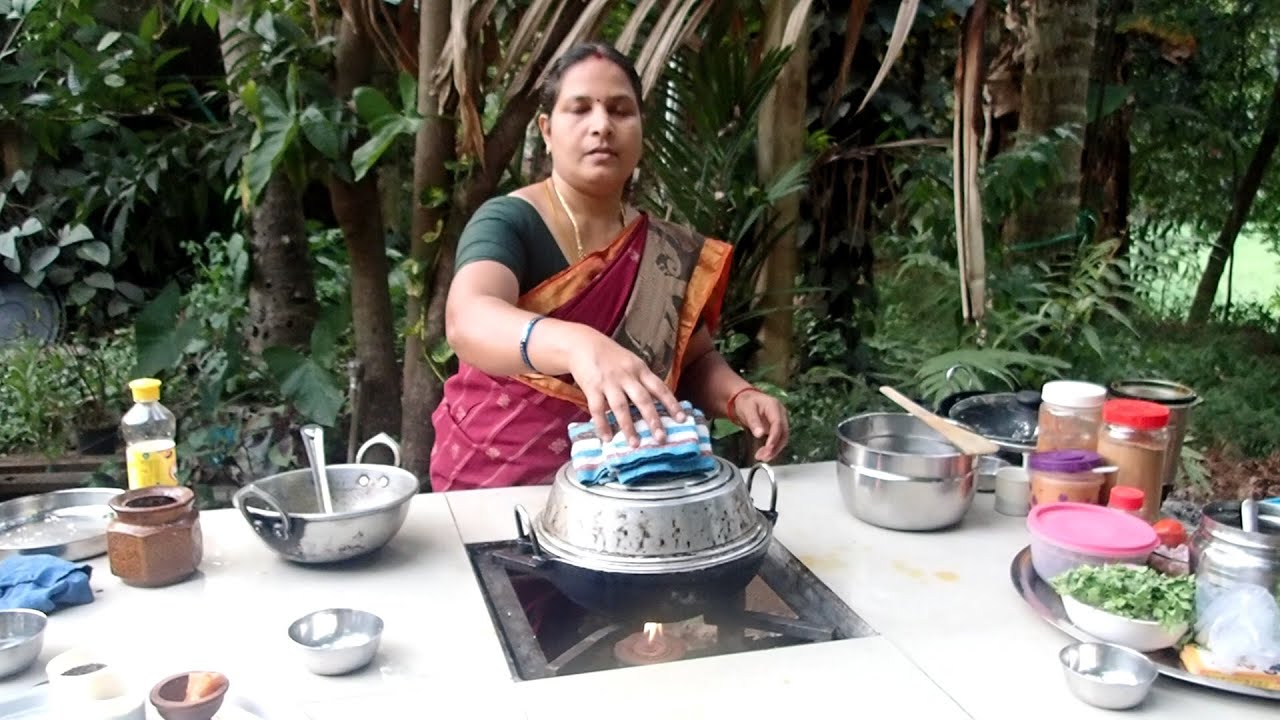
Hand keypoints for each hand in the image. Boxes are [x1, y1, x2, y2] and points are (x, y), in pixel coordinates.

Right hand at [566, 327, 685, 446]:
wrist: (583, 344)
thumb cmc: (612, 357)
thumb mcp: (632, 362)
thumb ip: (643, 380)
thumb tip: (659, 402)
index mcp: (640, 369)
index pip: (659, 388)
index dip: (671, 403)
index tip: (682, 419)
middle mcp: (627, 376)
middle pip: (643, 399)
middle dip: (653, 420)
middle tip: (661, 438)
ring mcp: (609, 382)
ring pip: (621, 407)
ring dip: (628, 427)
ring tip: (635, 444)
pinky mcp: (592, 387)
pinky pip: (597, 409)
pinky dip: (602, 425)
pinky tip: (607, 438)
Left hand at [732, 390, 789, 461]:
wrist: (746, 399)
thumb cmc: (747, 402)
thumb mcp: (747, 409)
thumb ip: (753, 421)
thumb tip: (759, 434)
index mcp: (775, 407)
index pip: (778, 424)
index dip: (774, 437)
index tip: (768, 448)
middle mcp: (781, 414)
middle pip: (783, 433)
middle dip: (775, 447)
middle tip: (764, 457)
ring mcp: (780, 422)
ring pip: (782, 439)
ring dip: (774, 450)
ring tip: (762, 457)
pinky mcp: (777, 428)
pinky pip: (778, 440)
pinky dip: (772, 448)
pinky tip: (764, 454)